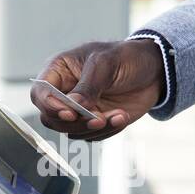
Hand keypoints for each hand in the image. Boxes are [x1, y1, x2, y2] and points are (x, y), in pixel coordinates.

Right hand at [29, 40, 165, 141]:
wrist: (154, 70)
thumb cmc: (126, 57)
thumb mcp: (105, 64)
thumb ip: (88, 86)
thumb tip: (73, 107)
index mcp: (59, 71)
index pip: (40, 94)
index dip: (50, 106)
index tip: (70, 112)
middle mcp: (65, 92)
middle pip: (51, 118)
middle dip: (75, 123)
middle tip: (99, 118)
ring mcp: (79, 109)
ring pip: (71, 131)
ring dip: (95, 129)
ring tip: (118, 116)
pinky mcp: (94, 122)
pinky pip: (92, 136)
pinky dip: (107, 131)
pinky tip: (121, 117)